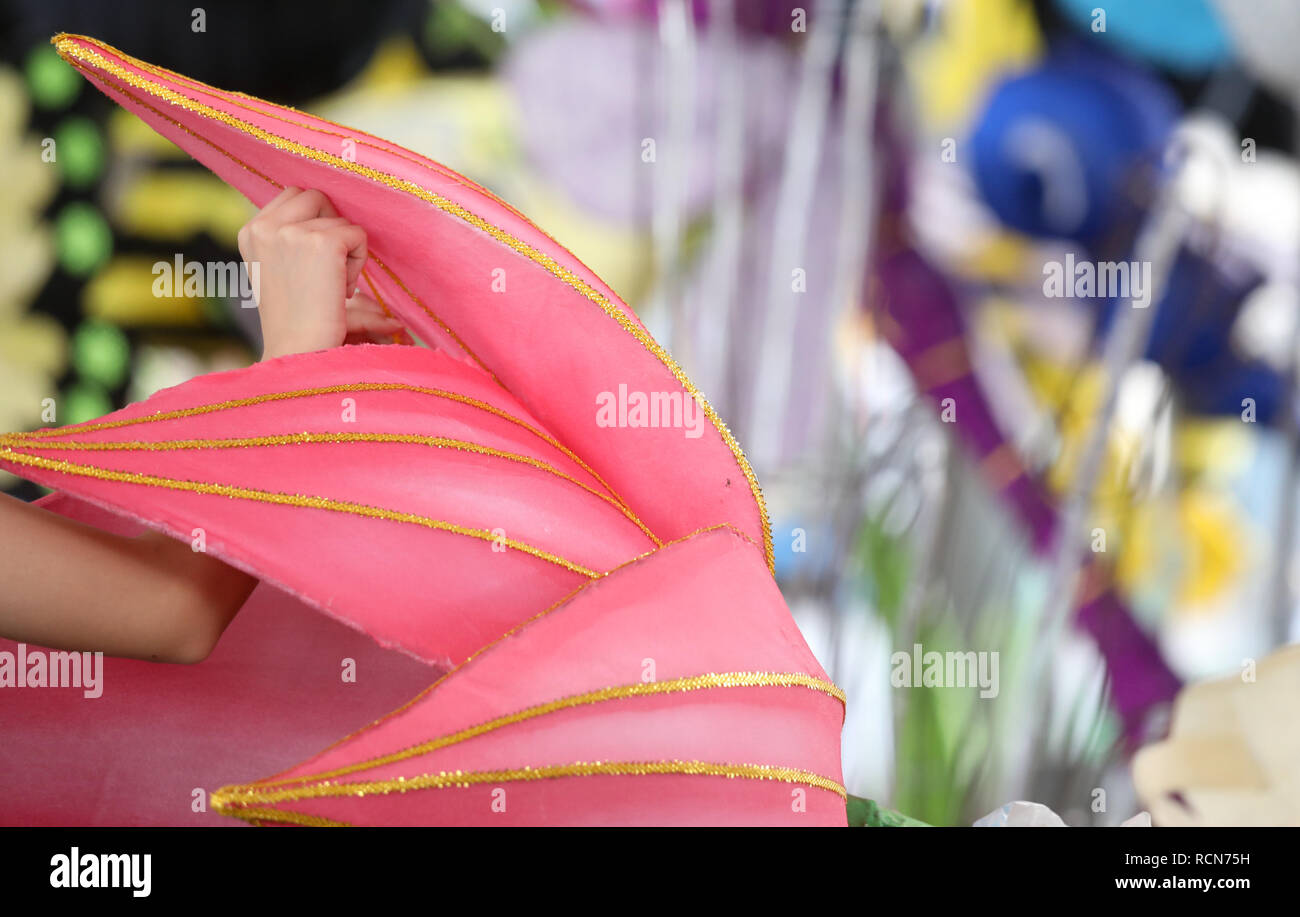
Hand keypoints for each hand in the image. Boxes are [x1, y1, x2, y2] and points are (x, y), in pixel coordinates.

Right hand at [237, 187, 405, 359]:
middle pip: (316, 196)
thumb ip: (290, 237)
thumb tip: (322, 205)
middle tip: (326, 271)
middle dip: (331, 228)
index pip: (293, 196)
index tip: (314, 261)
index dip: (314, 222)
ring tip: (329, 287)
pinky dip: (359, 261)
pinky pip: (357, 234)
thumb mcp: (279, 269)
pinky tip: (341, 290)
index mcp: (251, 231)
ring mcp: (291, 232)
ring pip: (339, 218)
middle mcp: (265, 227)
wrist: (299, 352)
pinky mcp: (322, 242)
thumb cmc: (297, 320)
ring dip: (345, 251)